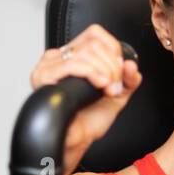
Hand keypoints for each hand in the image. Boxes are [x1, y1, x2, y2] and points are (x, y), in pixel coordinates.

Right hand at [30, 23, 142, 169]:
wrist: (77, 140)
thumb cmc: (90, 120)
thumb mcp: (117, 94)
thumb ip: (128, 78)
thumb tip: (131, 64)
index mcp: (73, 55)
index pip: (95, 33)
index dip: (113, 50)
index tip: (120, 73)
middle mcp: (58, 57)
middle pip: (93, 43)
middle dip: (113, 66)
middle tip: (114, 87)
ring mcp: (48, 65)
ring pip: (86, 52)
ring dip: (105, 71)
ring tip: (108, 90)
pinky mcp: (42, 76)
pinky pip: (72, 63)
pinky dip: (92, 73)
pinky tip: (99, 85)